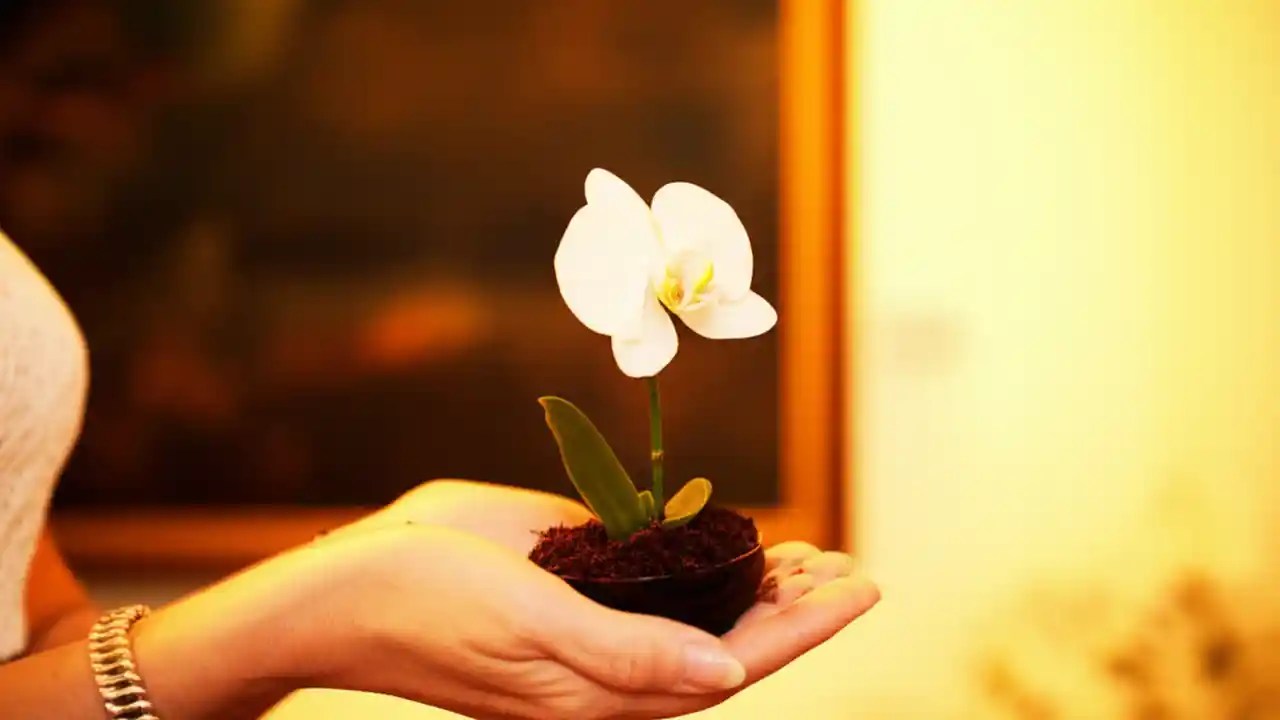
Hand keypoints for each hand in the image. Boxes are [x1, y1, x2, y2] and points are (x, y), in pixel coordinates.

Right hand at [362, 481, 880, 699]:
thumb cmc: (427, 610)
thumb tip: (728, 673)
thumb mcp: (529, 628)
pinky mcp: (569, 592)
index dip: (805, 627)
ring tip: (812, 557)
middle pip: (728, 642)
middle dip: (794, 607)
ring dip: (756, 586)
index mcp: (608, 694)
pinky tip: (727, 539)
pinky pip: (651, 582)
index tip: (862, 588)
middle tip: (850, 568)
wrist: (344, 593)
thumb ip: (628, 654)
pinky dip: (699, 561)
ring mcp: (591, 629)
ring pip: (696, 614)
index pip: (734, 661)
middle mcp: (611, 667)